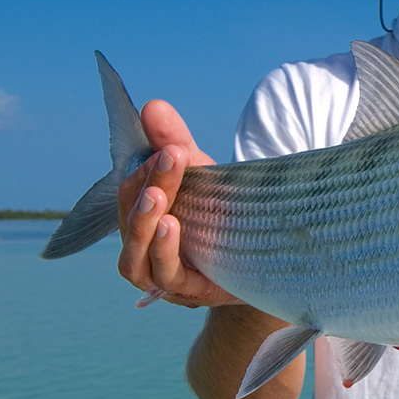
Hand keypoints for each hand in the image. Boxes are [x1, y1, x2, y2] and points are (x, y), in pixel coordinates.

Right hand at [115, 99, 239, 307]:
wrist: (269, 255)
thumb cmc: (224, 214)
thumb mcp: (203, 175)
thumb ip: (175, 141)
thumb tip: (152, 106)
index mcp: (143, 219)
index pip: (129, 193)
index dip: (144, 170)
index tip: (171, 147)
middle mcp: (144, 250)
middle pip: (132, 220)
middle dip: (148, 187)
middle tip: (169, 157)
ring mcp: (163, 276)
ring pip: (136, 257)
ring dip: (143, 225)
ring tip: (157, 196)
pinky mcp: (190, 292)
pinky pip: (167, 277)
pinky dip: (164, 252)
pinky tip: (172, 227)